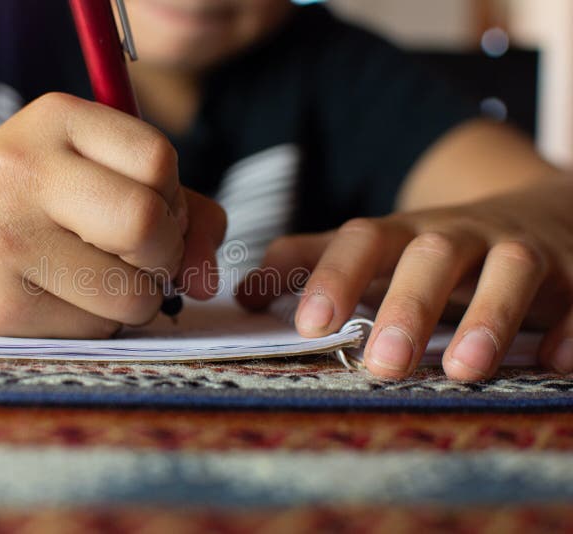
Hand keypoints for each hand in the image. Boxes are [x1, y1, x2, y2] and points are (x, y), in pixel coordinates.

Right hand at [0, 93, 225, 337]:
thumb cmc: (37, 198)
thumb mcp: (99, 169)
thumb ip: (182, 206)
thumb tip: (211, 278)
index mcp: (56, 119)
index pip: (159, 161)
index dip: (172, 198)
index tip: (149, 209)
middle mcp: (22, 172)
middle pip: (147, 224)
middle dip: (163, 252)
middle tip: (139, 255)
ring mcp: (4, 240)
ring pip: (134, 293)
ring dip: (136, 296)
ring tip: (98, 276)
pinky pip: (98, 329)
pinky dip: (99, 320)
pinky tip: (60, 295)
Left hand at [237, 178, 572, 380]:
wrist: (544, 210)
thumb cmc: (441, 247)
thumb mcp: (380, 250)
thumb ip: (316, 264)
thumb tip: (244, 293)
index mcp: (407, 234)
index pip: (364, 242)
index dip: (334, 277)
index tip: (307, 325)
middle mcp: (463, 235)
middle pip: (434, 255)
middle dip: (408, 305)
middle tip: (382, 362)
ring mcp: (523, 250)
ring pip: (512, 271)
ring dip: (489, 316)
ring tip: (462, 369)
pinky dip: (572, 325)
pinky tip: (555, 360)